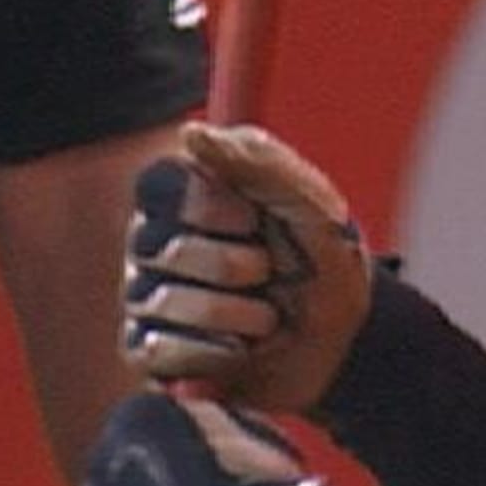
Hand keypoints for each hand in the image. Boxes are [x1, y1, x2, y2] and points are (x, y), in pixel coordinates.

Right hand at [120, 122, 372, 413]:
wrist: (342, 338)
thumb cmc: (321, 256)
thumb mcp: (308, 200)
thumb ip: (256, 159)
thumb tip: (190, 132)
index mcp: (182, 192)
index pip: (161, 186)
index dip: (213, 208)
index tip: (253, 220)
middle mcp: (151, 241)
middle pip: (167, 249)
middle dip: (239, 266)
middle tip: (268, 271)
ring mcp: (143, 297)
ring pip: (165, 303)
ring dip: (240, 315)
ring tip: (266, 315)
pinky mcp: (147, 353)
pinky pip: (160, 352)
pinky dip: (219, 352)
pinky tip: (241, 348)